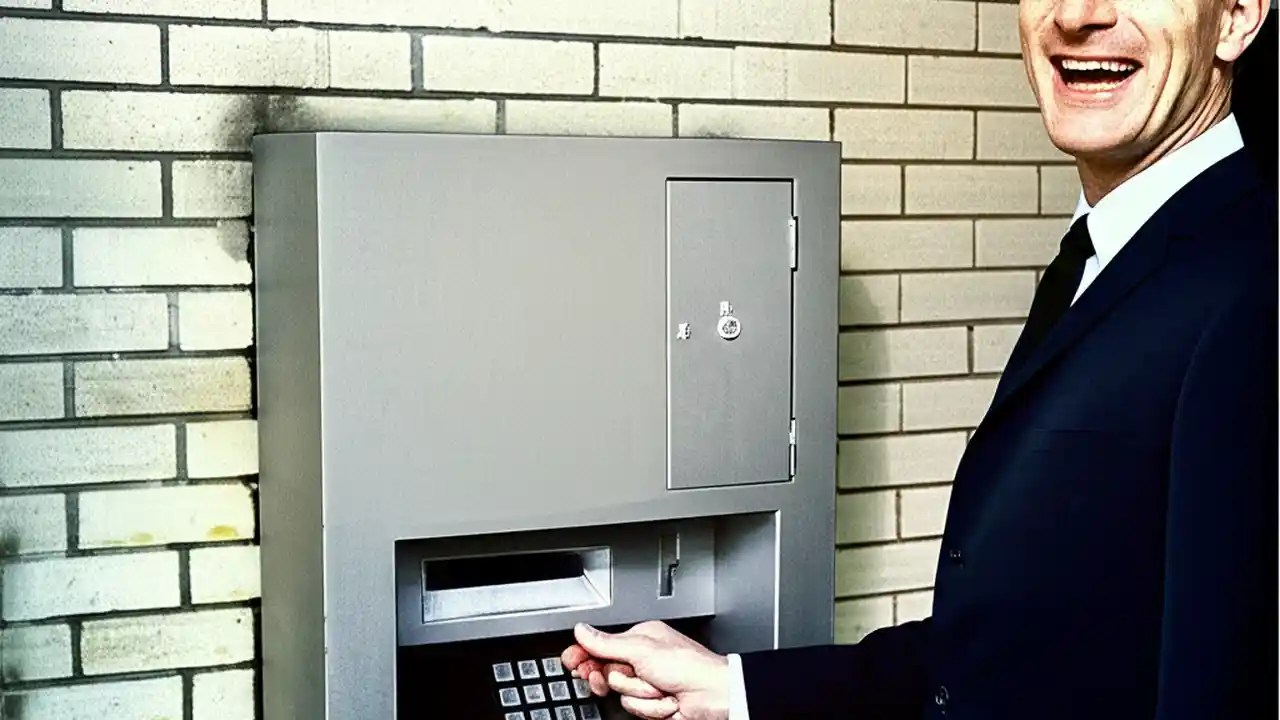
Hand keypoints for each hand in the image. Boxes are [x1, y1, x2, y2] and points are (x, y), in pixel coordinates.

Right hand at [560, 621, 729, 719]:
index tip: (571, 662)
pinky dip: (650, 706)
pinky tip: (666, 700)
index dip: (584, 654)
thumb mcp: (642, 650)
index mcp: (641, 638)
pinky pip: (634, 707)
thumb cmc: (688, 666)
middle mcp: (643, 659)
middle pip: (607, 671)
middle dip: (616, 678)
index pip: (602, 645)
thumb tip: (581, 630)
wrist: (713, 696)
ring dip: (641, 693)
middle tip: (620, 678)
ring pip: (621, 693)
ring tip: (660, 688)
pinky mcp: (652, 703)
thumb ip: (607, 643)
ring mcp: (647, 683)